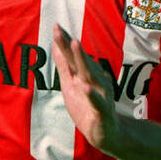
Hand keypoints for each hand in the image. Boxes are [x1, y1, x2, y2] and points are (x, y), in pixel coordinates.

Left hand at [51, 23, 120, 154]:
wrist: (104, 132)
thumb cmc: (86, 106)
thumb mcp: (70, 85)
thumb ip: (64, 66)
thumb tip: (56, 46)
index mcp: (85, 74)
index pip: (73, 56)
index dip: (65, 42)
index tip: (56, 26)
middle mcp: (94, 80)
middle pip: (80, 60)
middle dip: (70, 45)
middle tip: (60, 31)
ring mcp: (100, 93)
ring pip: (90, 75)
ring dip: (82, 60)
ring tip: (74, 44)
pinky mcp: (102, 110)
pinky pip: (96, 101)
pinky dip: (91, 94)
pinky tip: (84, 87)